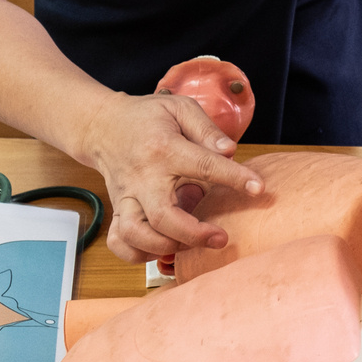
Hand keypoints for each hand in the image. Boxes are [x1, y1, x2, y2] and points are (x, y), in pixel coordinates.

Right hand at [79, 90, 265, 263]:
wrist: (103, 125)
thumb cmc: (148, 117)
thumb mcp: (180, 108)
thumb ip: (206, 130)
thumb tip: (230, 151)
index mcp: (164, 149)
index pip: (203, 165)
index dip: (234, 178)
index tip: (258, 188)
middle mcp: (143, 178)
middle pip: (164, 217)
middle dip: (194, 234)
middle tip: (222, 238)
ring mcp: (127, 197)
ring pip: (136, 234)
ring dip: (165, 247)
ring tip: (191, 243)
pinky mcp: (118, 210)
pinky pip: (119, 241)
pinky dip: (137, 254)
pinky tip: (160, 249)